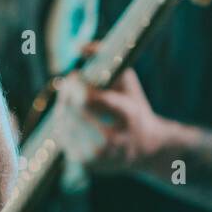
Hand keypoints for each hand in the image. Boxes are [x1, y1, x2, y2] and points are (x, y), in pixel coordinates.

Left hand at [55, 56, 173, 173]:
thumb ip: (105, 57)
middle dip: (67, 96)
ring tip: (70, 101)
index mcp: (127, 116)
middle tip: (68, 86)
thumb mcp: (128, 81)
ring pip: (65, 126)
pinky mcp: (87, 165)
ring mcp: (99, 157)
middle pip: (73, 112)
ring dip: (63, 109)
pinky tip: (71, 118)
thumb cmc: (134, 108)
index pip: (89, 99)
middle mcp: (114, 140)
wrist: (148, 150)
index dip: (76, 85)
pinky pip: (64, 140)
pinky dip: (64, 126)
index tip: (75, 76)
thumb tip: (79, 46)